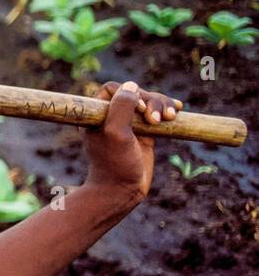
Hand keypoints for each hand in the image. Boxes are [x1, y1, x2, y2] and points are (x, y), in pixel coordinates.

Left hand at [83, 80, 180, 202]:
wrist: (122, 189)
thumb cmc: (115, 162)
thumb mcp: (115, 132)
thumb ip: (121, 107)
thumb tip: (131, 85)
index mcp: (96, 113)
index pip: (113, 89)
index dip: (130, 94)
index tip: (140, 111)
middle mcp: (111, 116)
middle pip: (135, 93)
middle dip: (152, 100)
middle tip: (158, 119)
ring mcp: (129, 123)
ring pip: (149, 102)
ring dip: (162, 105)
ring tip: (171, 117)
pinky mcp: (145, 132)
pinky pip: (157, 114)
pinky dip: (168, 110)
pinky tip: (178, 109)